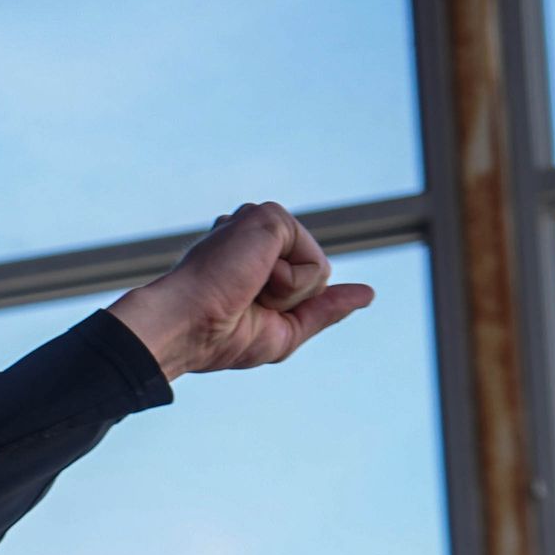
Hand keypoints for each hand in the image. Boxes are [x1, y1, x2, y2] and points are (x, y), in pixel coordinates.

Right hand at [108, 201, 372, 381]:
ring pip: (316, 268)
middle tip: (243, 301)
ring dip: (287, 294)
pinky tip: (249, 277)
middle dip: (290, 303)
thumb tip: (368, 294)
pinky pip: (313, 263)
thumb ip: (324, 309)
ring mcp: (260, 224)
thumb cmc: (221, 337)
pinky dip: (287, 283)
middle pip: (315, 275)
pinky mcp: (268, 216)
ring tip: (244, 289)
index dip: (288, 306)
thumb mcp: (283, 331)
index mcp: (252, 259)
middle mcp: (255, 237)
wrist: (187, 326)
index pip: (303, 280)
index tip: (242, 309)